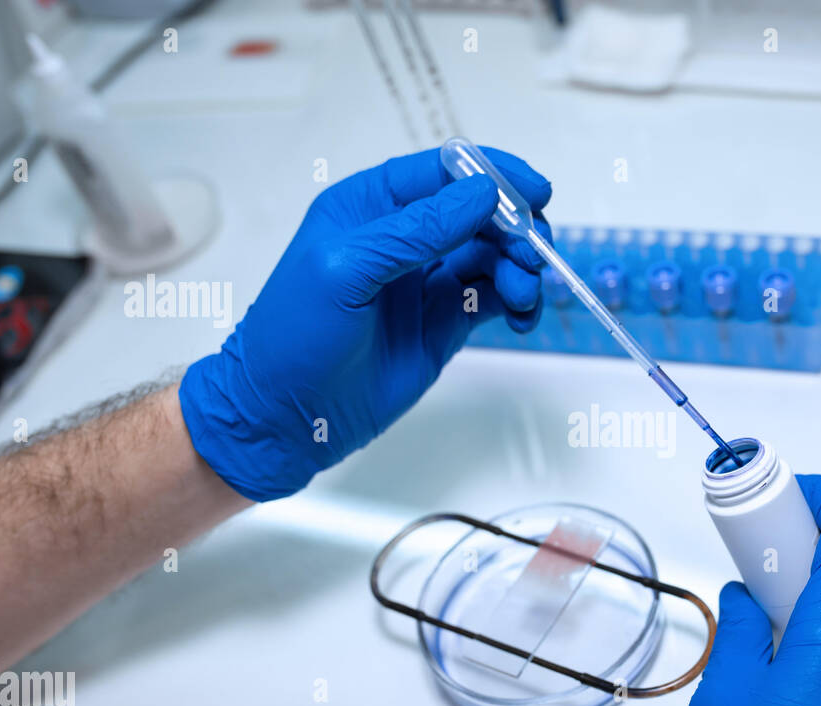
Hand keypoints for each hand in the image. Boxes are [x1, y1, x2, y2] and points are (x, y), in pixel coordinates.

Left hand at [179, 146, 552, 500]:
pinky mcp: (443, 323)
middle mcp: (403, 237)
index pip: (444, 171)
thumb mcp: (346, 270)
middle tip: (535, 256)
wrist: (286, 417)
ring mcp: (426, 281)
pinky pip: (494, 297)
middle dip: (515, 228)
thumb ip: (415, 230)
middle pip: (480, 212)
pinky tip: (523, 316)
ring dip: (520, 268)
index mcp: (370, 207)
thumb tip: (482, 194)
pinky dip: (518, 301)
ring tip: (523, 296)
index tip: (535, 193)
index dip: (494, 176)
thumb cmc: (295, 337)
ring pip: (494, 255)